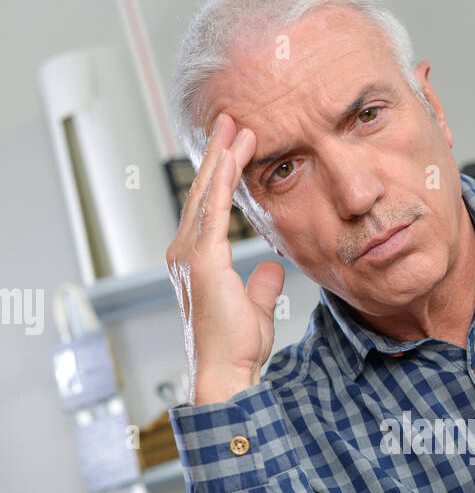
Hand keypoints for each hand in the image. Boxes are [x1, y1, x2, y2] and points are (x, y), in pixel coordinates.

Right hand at [166, 112, 285, 404]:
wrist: (226, 372)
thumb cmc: (237, 349)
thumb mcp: (255, 309)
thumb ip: (261, 286)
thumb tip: (273, 270)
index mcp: (196, 262)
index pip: (209, 208)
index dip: (222, 176)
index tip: (236, 147)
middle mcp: (184, 252)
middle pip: (202, 192)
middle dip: (218, 154)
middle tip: (231, 120)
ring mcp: (189, 254)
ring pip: (205, 193)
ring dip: (222, 156)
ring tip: (236, 124)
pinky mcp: (203, 258)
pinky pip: (213, 208)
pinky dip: (223, 178)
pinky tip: (233, 154)